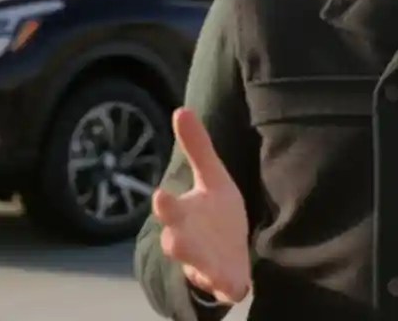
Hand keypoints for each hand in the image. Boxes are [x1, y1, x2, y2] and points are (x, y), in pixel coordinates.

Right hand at [152, 108, 251, 304]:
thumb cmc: (215, 213)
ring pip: (192, 266)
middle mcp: (187, 240)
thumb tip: (181, 108)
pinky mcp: (222, 280)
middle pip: (174, 241)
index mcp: (183, 214)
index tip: (160, 194)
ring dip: (194, 261)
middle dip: (173, 237)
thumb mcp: (212, 178)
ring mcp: (203, 263)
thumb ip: (198, 148)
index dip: (164, 204)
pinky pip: (223, 287)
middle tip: (171, 235)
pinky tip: (237, 288)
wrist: (229, 254)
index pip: (169, 208)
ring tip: (199, 261)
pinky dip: (227, 287)